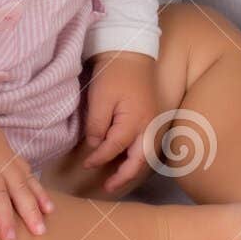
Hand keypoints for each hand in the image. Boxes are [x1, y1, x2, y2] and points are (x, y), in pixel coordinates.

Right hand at [0, 94, 52, 239]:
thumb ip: (1, 158)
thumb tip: (13, 172)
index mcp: (4, 155)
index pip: (26, 177)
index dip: (39, 194)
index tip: (50, 212)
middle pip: (16, 188)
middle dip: (29, 211)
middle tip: (39, 232)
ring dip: (3, 215)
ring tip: (9, 237)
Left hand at [81, 51, 158, 194]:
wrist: (132, 52)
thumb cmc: (113, 74)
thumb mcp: (99, 99)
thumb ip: (96, 126)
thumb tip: (95, 146)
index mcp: (134, 121)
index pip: (114, 148)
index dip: (99, 158)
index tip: (86, 163)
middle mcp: (149, 125)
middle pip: (139, 160)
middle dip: (124, 176)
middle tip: (109, 187)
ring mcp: (154, 121)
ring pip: (148, 155)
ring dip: (134, 168)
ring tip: (118, 178)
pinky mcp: (154, 117)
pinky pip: (149, 144)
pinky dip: (139, 156)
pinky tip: (128, 158)